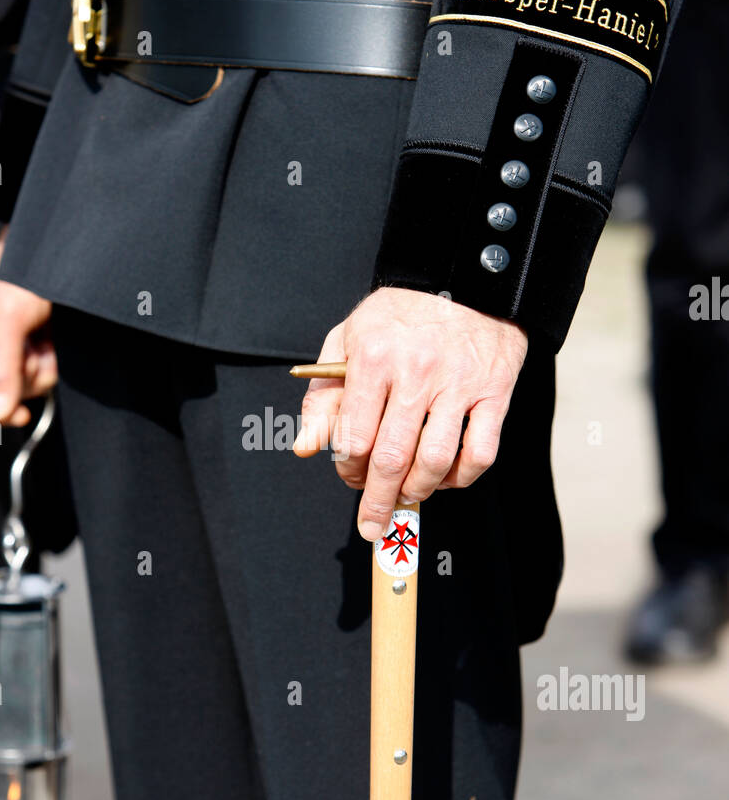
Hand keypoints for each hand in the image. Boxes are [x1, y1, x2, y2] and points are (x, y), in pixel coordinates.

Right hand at [0, 227, 55, 426]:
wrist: (64, 238)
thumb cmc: (26, 266)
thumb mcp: (9, 315)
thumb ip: (1, 365)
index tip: (18, 413)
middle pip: (0, 392)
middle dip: (23, 379)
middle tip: (36, 350)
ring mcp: (16, 344)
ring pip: (27, 383)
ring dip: (43, 368)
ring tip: (47, 337)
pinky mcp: (40, 341)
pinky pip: (47, 370)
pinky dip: (55, 360)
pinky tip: (57, 338)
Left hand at [293, 287, 526, 540]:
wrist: (466, 277)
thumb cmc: (400, 315)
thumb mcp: (348, 341)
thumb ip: (323, 397)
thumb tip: (306, 449)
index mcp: (373, 358)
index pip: (353, 438)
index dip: (347, 469)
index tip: (350, 474)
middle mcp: (416, 372)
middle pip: (391, 459)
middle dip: (377, 500)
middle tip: (373, 521)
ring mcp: (458, 384)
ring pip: (435, 463)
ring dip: (417, 491)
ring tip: (408, 494)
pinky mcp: (494, 392)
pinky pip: (480, 453)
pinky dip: (462, 478)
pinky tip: (447, 478)